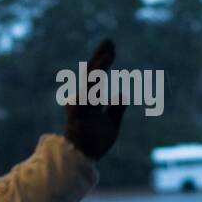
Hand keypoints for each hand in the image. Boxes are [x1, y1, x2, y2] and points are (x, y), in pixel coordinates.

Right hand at [64, 38, 127, 159]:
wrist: (83, 160)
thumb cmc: (95, 142)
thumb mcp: (112, 124)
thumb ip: (116, 109)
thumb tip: (122, 93)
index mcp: (92, 100)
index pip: (98, 75)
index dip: (104, 60)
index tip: (111, 45)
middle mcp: (85, 100)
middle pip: (93, 74)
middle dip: (100, 57)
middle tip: (109, 41)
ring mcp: (81, 107)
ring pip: (90, 84)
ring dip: (98, 68)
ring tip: (107, 54)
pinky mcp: (78, 116)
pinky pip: (86, 98)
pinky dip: (92, 87)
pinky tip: (100, 74)